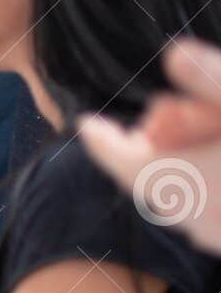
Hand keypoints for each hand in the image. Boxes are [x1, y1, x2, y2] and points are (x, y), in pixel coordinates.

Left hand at [80, 38, 220, 253]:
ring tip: (198, 132)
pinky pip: (210, 208)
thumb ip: (214, 80)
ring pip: (180, 194)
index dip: (102, 138)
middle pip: (149, 176)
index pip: (119, 158)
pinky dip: (208, 182)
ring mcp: (217, 237)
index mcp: (179, 182)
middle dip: (149, 144)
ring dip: (182, 162)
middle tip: (155, 118)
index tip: (84, 122)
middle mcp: (189, 218)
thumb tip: (173, 55)